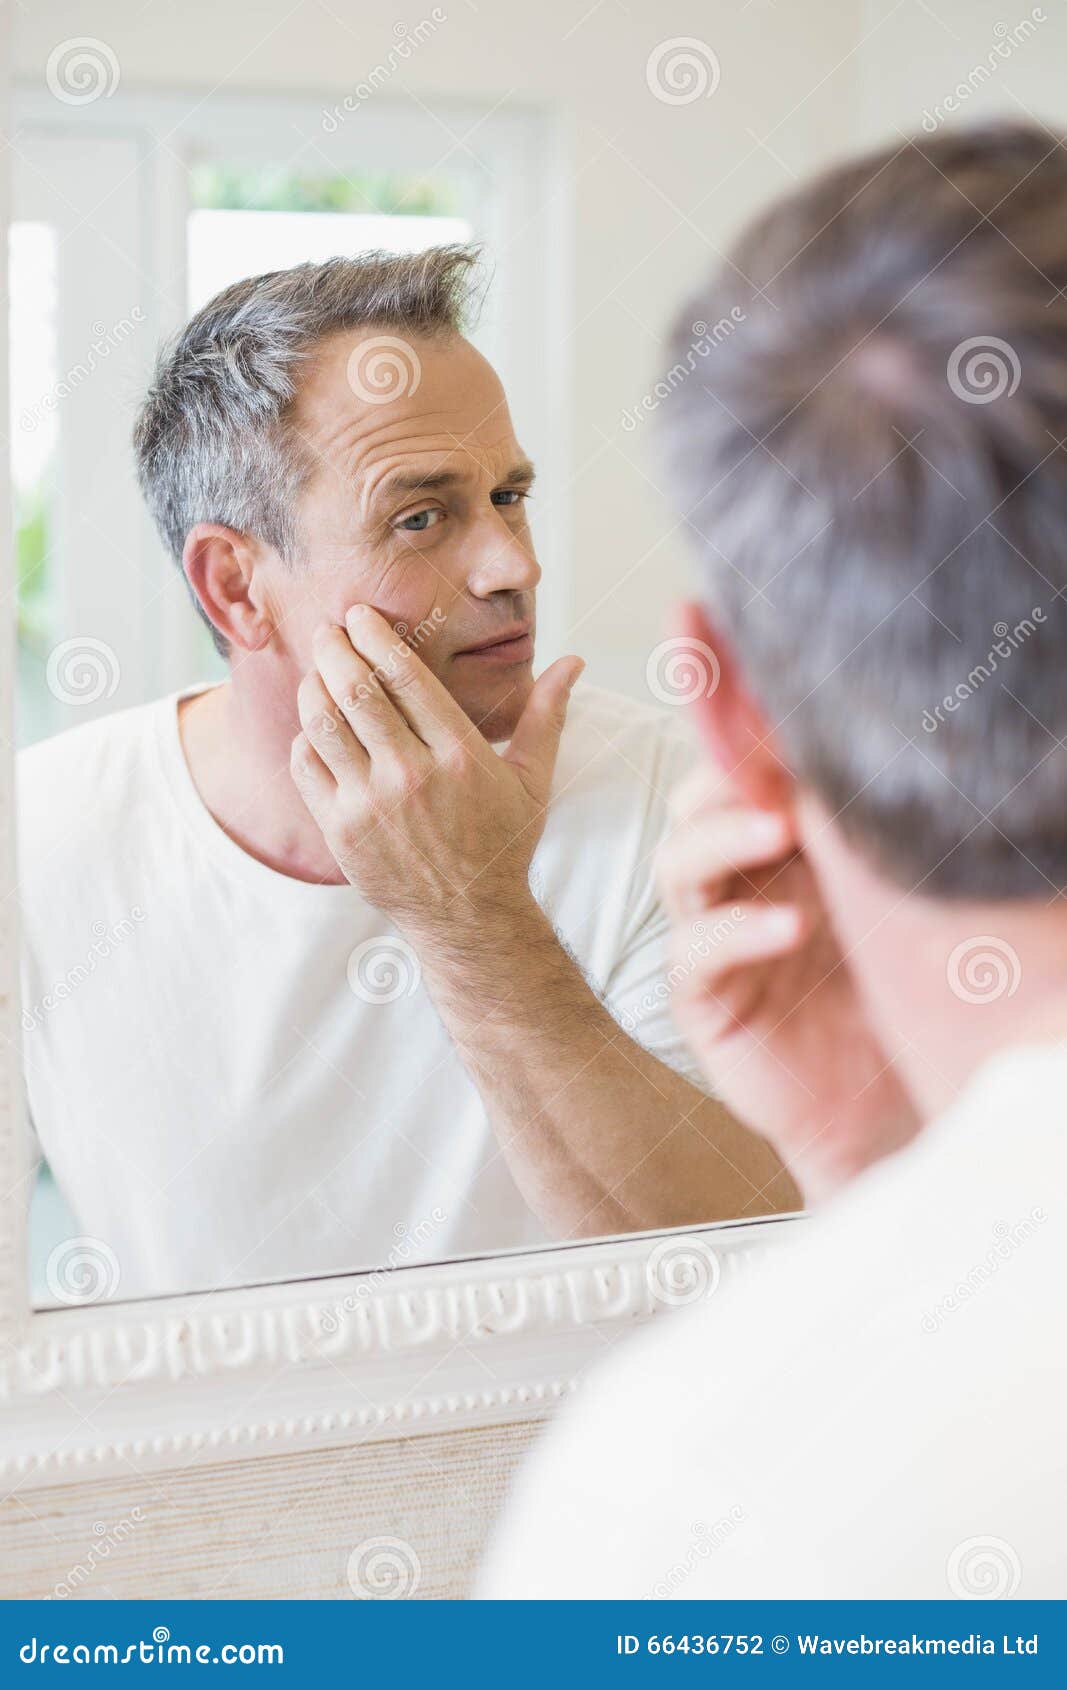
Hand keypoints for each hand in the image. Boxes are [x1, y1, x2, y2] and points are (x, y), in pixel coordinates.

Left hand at [290, 605, 582, 942]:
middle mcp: (412, 775)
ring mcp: (371, 805)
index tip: (360, 616)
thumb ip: (547, 715)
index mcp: (459, 754)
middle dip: (335, 649)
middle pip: (356, 689)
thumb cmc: (501, 843)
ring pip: (323, 724)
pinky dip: (304, 739)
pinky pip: (306, 767)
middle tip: (327, 630)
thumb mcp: (533, 780)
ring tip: (317, 671)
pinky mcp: (341, 831)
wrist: (469, 918)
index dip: (375, 636)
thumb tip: (574, 662)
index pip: (404, 675)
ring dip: (313, 686)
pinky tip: (315, 728)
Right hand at [655, 766, 919, 1202]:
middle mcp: (739, 876)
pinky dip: (736, 932)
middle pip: (698, 800)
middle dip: (726, 772)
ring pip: (679, 863)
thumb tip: (872, 748)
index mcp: (780, 840)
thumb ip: (857, 831)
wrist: (880, 1102)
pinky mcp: (700, 994)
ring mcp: (711, 931)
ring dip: (721, 836)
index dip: (745, 727)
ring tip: (775, 827)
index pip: (745, 766)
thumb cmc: (893, 991)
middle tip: (774, 764)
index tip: (767, 690)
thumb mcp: (885, 895)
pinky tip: (788, 926)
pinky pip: (695, 951)